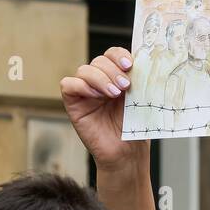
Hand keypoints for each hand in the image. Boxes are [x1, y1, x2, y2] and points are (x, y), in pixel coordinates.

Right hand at [60, 47, 147, 169]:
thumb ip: (138, 81)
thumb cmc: (135, 130)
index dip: (119, 55)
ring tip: (114, 94)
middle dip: (113, 70)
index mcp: (117, 77)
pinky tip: (96, 95)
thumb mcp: (141, 101)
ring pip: (84, 70)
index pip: (113, 55)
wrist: (127, 154)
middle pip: (99, 60)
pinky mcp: (74, 104)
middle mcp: (100, 82)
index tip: (130, 66)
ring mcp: (86, 92)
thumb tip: (142, 63)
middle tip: (125, 86)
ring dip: (100, 78)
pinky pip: (68, 85)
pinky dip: (81, 85)